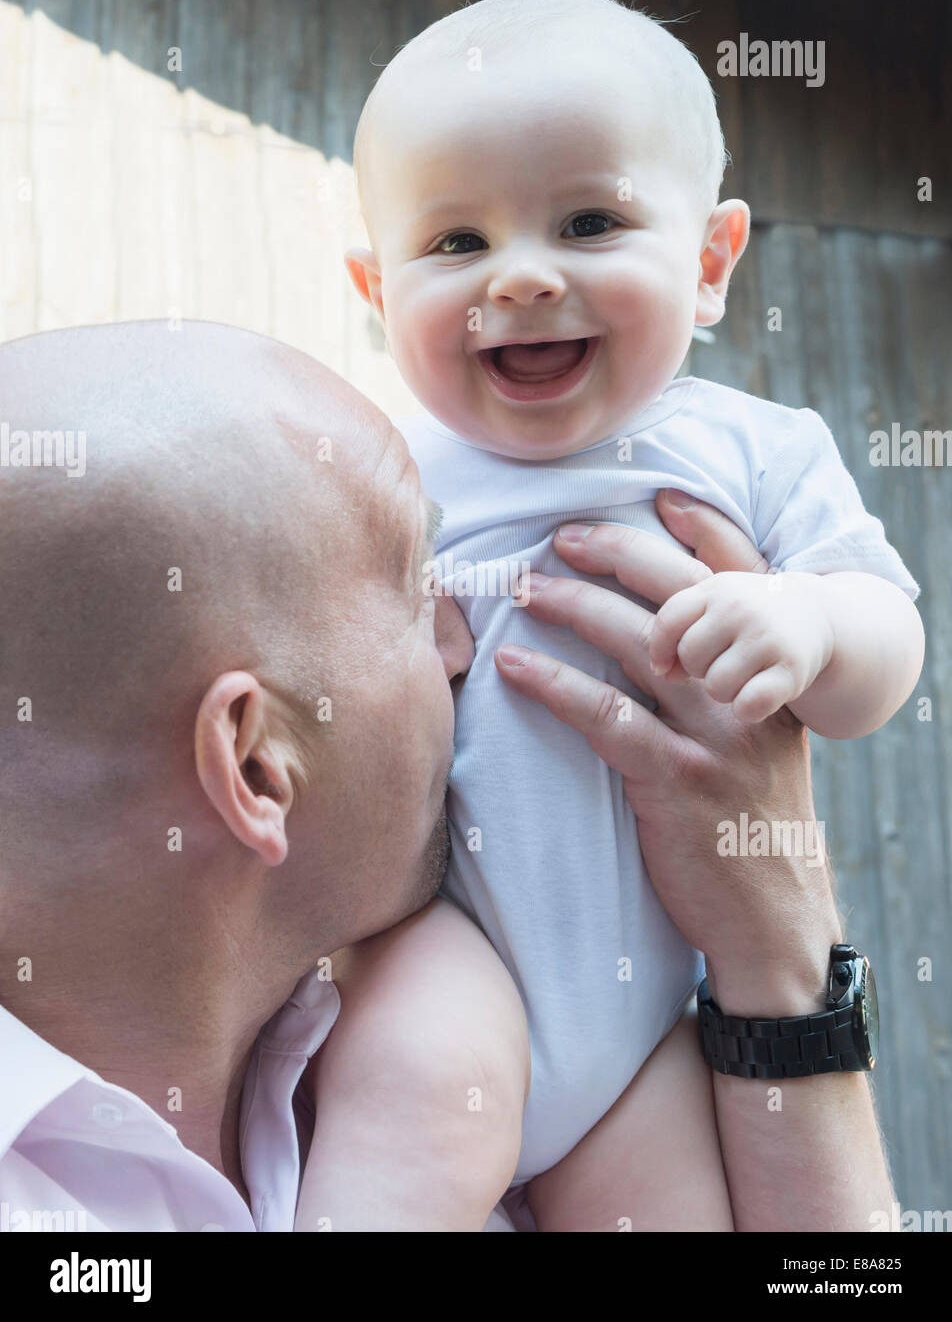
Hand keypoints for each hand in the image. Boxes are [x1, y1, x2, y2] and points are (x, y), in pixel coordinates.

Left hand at [494, 489, 841, 1014]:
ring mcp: (718, 736)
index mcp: (774, 677)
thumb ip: (727, 692)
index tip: (658, 494)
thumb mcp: (760, 749)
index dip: (703, 533)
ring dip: (574, 609)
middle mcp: (751, 694)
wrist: (773, 919)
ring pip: (641, 645)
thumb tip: (662, 648)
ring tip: (524, 590)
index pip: (747, 584)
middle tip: (562, 537)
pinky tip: (514, 668)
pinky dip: (554, 686)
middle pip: (685, 598)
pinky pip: (607, 717)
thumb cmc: (750, 829)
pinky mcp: (678, 782)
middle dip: (620, 556)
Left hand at [649, 569, 835, 723]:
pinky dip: (748, 709)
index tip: (667, 666)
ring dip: (725, 691)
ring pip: (716, 686)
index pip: (670, 621)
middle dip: (699, 670)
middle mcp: (742, 607)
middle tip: (722, 665)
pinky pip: (748, 704)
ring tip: (743, 677)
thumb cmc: (748, 618)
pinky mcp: (792, 669)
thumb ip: (678, 630)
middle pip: (690, 657)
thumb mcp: (714, 607)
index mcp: (717, 589)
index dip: (662, 650)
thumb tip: (660, 672)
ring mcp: (768, 637)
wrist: (818, 616)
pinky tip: (758, 698)